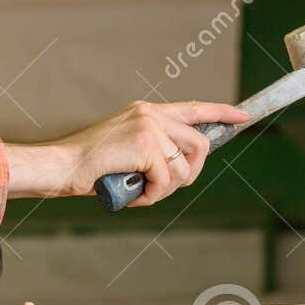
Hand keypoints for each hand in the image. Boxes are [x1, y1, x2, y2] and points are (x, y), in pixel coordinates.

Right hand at [5, 101, 248, 203]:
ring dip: (167, 189)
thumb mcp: (127, 153)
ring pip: (184, 166)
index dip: (222, 113)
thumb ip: (154, 153)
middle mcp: (151, 113)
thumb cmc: (90, 168)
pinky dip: (151, 196)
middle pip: (199, 144)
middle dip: (190, 173)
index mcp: (147, 112)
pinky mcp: (145, 143)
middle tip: (164, 189)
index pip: (194, 108)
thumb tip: (182, 169)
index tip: (242, 117)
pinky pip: (167, 180)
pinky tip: (131, 193)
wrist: (61, 167)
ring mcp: (149, 125)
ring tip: (141, 191)